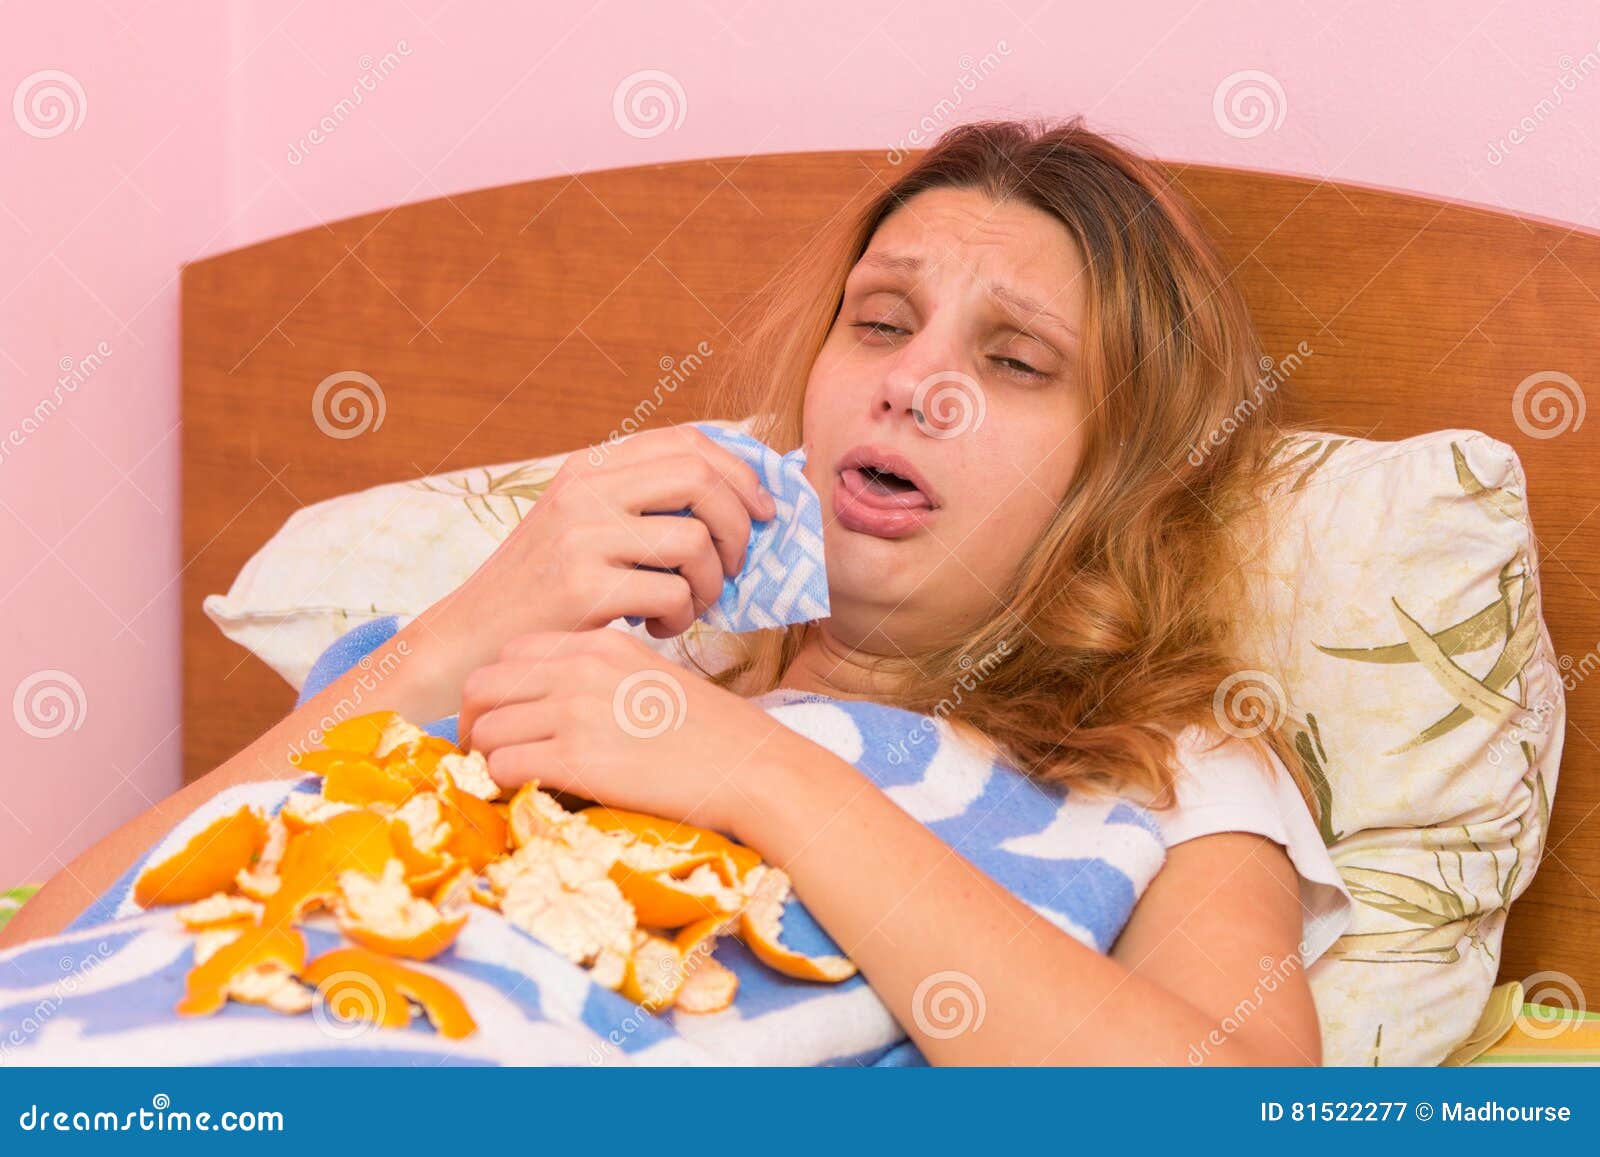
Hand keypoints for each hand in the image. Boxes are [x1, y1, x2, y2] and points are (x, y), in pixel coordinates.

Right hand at [433, 426, 776, 665]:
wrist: (473, 636)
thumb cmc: (545, 587)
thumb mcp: (584, 525)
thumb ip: (643, 504)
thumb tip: (739, 503)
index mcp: (591, 466)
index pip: (687, 440)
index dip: (740, 472)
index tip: (764, 510)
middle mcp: (585, 489)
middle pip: (701, 478)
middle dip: (739, 524)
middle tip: (738, 565)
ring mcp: (582, 535)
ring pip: (695, 540)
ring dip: (713, 582)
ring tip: (692, 604)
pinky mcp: (583, 587)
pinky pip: (673, 592)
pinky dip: (683, 615)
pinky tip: (661, 627)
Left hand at [457, 628, 806, 833]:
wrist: (750, 767)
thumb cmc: (712, 732)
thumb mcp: (652, 678)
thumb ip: (602, 677)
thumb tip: (559, 704)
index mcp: (598, 644)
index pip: (512, 653)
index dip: (498, 690)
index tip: (504, 719)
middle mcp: (578, 670)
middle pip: (482, 686)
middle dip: (473, 721)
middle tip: (485, 752)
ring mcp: (575, 712)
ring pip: (485, 730)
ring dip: (486, 759)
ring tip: (506, 780)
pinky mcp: (577, 759)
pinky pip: (502, 767)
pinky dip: (502, 785)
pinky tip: (525, 795)